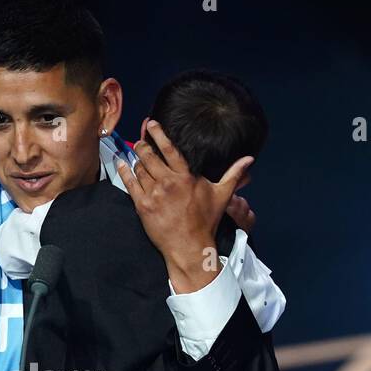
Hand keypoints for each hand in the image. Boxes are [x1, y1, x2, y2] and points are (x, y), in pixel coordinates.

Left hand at [114, 119, 252, 292]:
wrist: (190, 246)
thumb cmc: (205, 221)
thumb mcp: (222, 195)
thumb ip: (234, 174)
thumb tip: (249, 159)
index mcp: (186, 176)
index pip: (170, 148)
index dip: (158, 134)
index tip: (151, 124)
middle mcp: (169, 182)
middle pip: (149, 155)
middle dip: (142, 145)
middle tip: (140, 141)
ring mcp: (154, 194)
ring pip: (139, 168)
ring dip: (136, 160)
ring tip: (135, 155)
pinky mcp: (143, 206)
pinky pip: (130, 183)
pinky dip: (124, 171)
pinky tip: (121, 164)